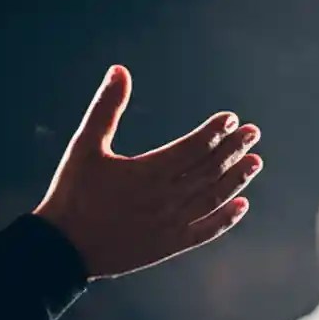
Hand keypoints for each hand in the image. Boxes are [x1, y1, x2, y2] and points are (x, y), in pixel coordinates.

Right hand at [34, 65, 262, 277]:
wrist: (63, 249)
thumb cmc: (72, 193)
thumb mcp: (85, 145)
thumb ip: (106, 107)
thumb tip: (120, 70)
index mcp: (149, 171)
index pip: (193, 147)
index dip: (215, 132)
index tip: (232, 119)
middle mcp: (166, 198)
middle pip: (209, 170)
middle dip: (233, 150)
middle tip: (254, 133)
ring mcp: (170, 224)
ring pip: (213, 198)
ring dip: (236, 179)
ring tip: (255, 162)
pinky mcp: (169, 246)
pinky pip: (205, 231)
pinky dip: (225, 219)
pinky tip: (241, 206)